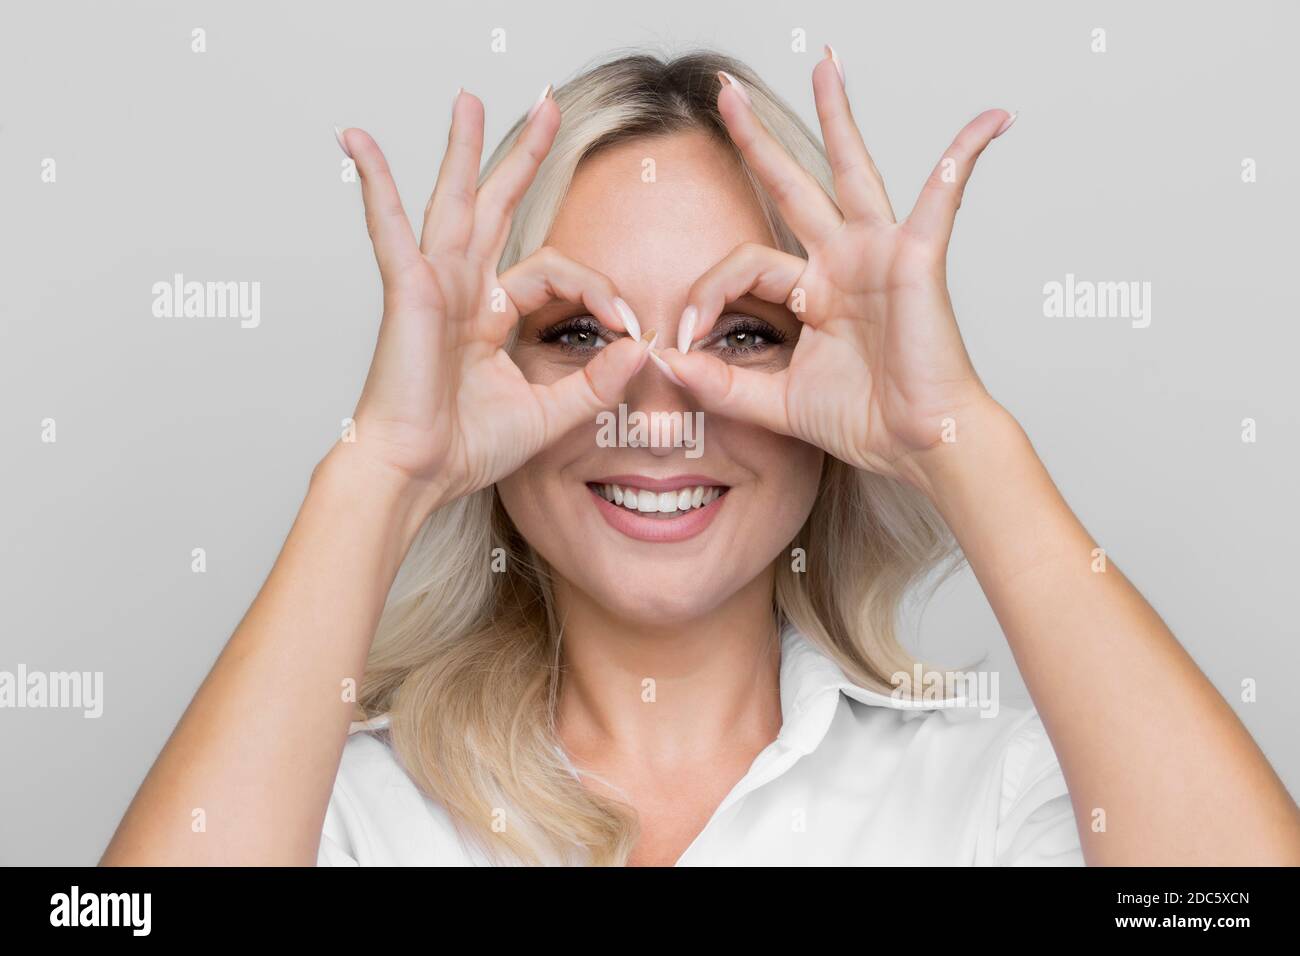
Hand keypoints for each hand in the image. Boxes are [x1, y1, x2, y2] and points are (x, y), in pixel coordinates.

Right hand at [334, 90, 649, 516]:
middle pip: (496, 207)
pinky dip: (375, 185)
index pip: (555, 273)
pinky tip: (360, 144)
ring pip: (453, 202)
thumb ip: (595, 383)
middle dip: (523, 157)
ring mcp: (433, 286)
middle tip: (546, 105)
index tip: (627, 326)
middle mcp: (462, 291)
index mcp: (490, 315)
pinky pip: (390, 230)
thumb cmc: (465, 448)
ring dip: (463, 149)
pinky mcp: (407, 292)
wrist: (417, 473)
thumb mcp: (549, 414)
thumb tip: (641, 349)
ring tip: (469, 99)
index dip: (598, 291)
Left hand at [655, 56, 1015, 491]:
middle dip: (756, 140)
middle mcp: (843, 264)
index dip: (706, 294)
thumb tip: (666, 362)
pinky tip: (989, 123)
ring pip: (852, 171)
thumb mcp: (777, 403)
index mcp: (814, 292)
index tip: (684, 339)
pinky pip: (942, 196)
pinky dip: (963, 157)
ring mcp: (879, 256)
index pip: (745, 265)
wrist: (919, 445)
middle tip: (725, 92)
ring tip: (826, 66)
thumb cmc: (865, 421)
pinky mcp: (917, 259)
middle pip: (792, 186)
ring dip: (838, 116)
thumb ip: (722, 384)